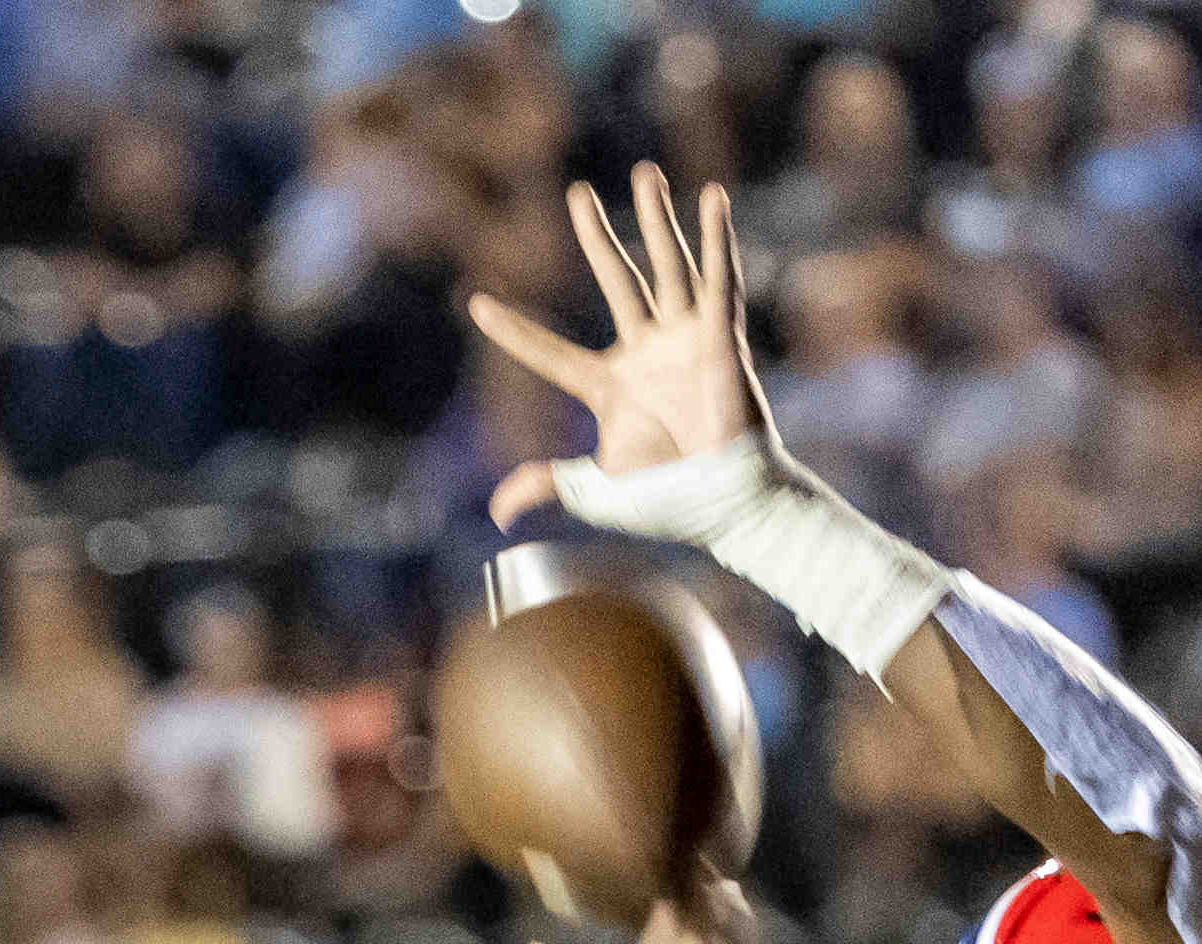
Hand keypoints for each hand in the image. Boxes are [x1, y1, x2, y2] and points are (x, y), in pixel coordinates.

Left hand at [472, 169, 771, 527]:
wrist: (725, 505)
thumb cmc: (669, 500)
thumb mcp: (596, 492)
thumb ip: (547, 485)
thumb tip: (496, 513)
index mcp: (610, 388)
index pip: (551, 355)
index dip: (515, 334)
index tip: (476, 307)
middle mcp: (646, 354)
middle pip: (614, 282)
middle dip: (596, 238)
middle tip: (576, 194)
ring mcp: (684, 340)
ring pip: (665, 268)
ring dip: (657, 219)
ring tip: (644, 173)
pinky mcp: (721, 337)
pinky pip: (718, 281)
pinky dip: (717, 239)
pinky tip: (712, 199)